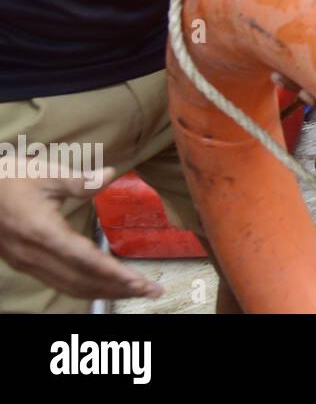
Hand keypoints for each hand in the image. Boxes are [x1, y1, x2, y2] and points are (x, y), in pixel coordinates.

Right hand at [0, 167, 163, 301]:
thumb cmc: (10, 179)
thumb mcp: (46, 174)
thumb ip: (80, 180)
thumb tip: (111, 173)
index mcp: (42, 232)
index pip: (84, 260)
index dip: (113, 274)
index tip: (139, 281)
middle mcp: (34, 254)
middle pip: (82, 280)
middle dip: (119, 289)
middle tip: (152, 291)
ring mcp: (27, 262)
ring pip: (71, 286)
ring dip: (105, 292)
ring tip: (136, 292)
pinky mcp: (25, 264)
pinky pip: (59, 282)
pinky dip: (86, 288)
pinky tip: (105, 286)